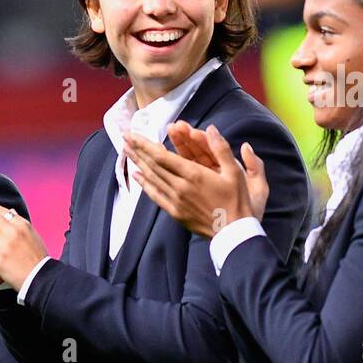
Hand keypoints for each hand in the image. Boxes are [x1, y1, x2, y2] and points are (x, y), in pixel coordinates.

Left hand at [124, 124, 267, 237]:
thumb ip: (222, 149)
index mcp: (194, 175)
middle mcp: (180, 187)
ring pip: (152, 178)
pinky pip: (156, 195)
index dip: (144, 144)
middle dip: (137, 149)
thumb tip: (210, 128)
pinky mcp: (175, 212)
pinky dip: (144, 184)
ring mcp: (175, 201)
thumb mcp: (236, 173)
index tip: (132, 134)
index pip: (161, 156)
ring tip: (126, 151)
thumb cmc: (238, 203)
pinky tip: (136, 175)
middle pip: (152, 165)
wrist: (235, 234)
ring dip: (137, 163)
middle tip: (124, 137)